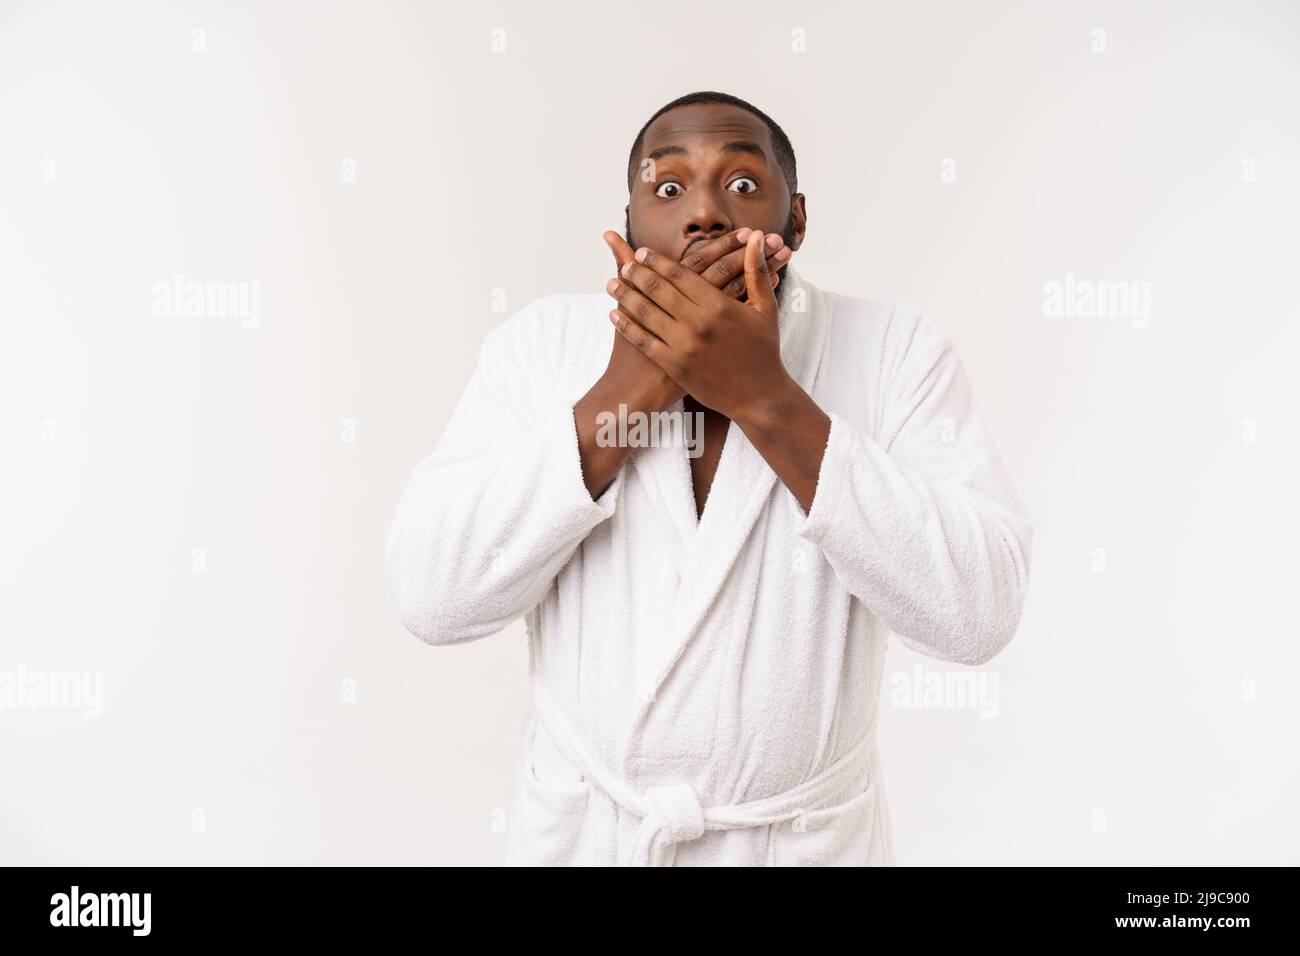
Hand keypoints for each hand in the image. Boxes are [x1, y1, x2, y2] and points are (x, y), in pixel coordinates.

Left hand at [607, 230, 793, 422]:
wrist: (759, 397)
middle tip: (623, 265)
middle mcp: (698, 323)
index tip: (641, 252)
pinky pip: (643, 341)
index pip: (679, 275)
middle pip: (658, 290)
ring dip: (625, 296)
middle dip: (636, 274)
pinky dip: (626, 326)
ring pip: (646, 313)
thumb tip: (756, 236)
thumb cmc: (764, 351)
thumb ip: (756, 271)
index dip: (657, 261)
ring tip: (612, 284)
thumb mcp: (765, 309)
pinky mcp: (674, 367)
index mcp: (719, 305)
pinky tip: (614, 315)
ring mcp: (683, 346)